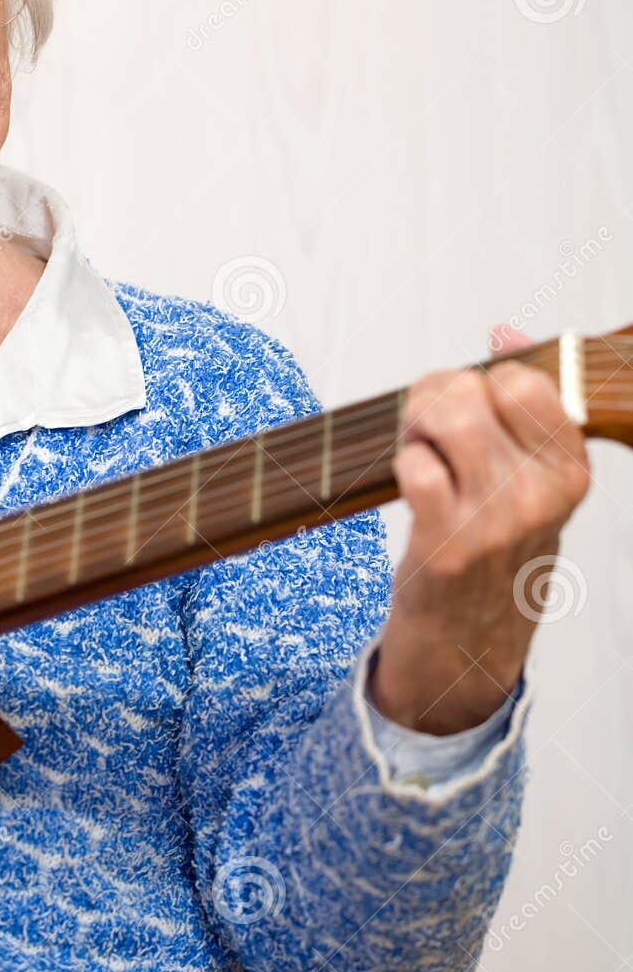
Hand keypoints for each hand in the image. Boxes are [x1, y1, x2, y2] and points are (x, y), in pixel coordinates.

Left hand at [369, 324, 590, 734]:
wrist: (469, 641)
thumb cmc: (494, 547)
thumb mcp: (528, 477)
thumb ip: (524, 404)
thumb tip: (505, 330)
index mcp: (569, 471)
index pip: (524, 380)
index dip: (481, 381)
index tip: (470, 407)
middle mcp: (540, 495)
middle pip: (473, 389)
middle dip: (437, 395)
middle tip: (428, 427)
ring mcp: (495, 521)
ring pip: (446, 417)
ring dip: (416, 423)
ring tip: (417, 448)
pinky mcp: (447, 544)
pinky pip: (414, 464)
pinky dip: (402, 463)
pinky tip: (411, 485)